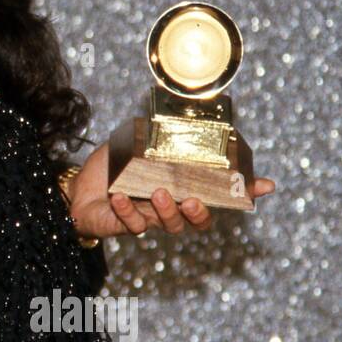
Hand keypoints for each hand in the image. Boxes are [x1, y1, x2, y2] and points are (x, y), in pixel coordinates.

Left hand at [64, 142, 275, 238]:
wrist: (75, 189)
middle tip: (194, 198)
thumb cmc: (111, 168)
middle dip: (201, 212)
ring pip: (170, 226)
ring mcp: (148, 220)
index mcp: (180, 188)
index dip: (243, 193)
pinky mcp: (124, 227)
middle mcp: (169, 208)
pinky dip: (127, 212)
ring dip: (167, 211)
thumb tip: (176, 115)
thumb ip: (157, 136)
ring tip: (157, 192)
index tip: (266, 185)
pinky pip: (132, 225)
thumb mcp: (133, 146)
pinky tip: (118, 196)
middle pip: (199, 221)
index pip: (218, 195)